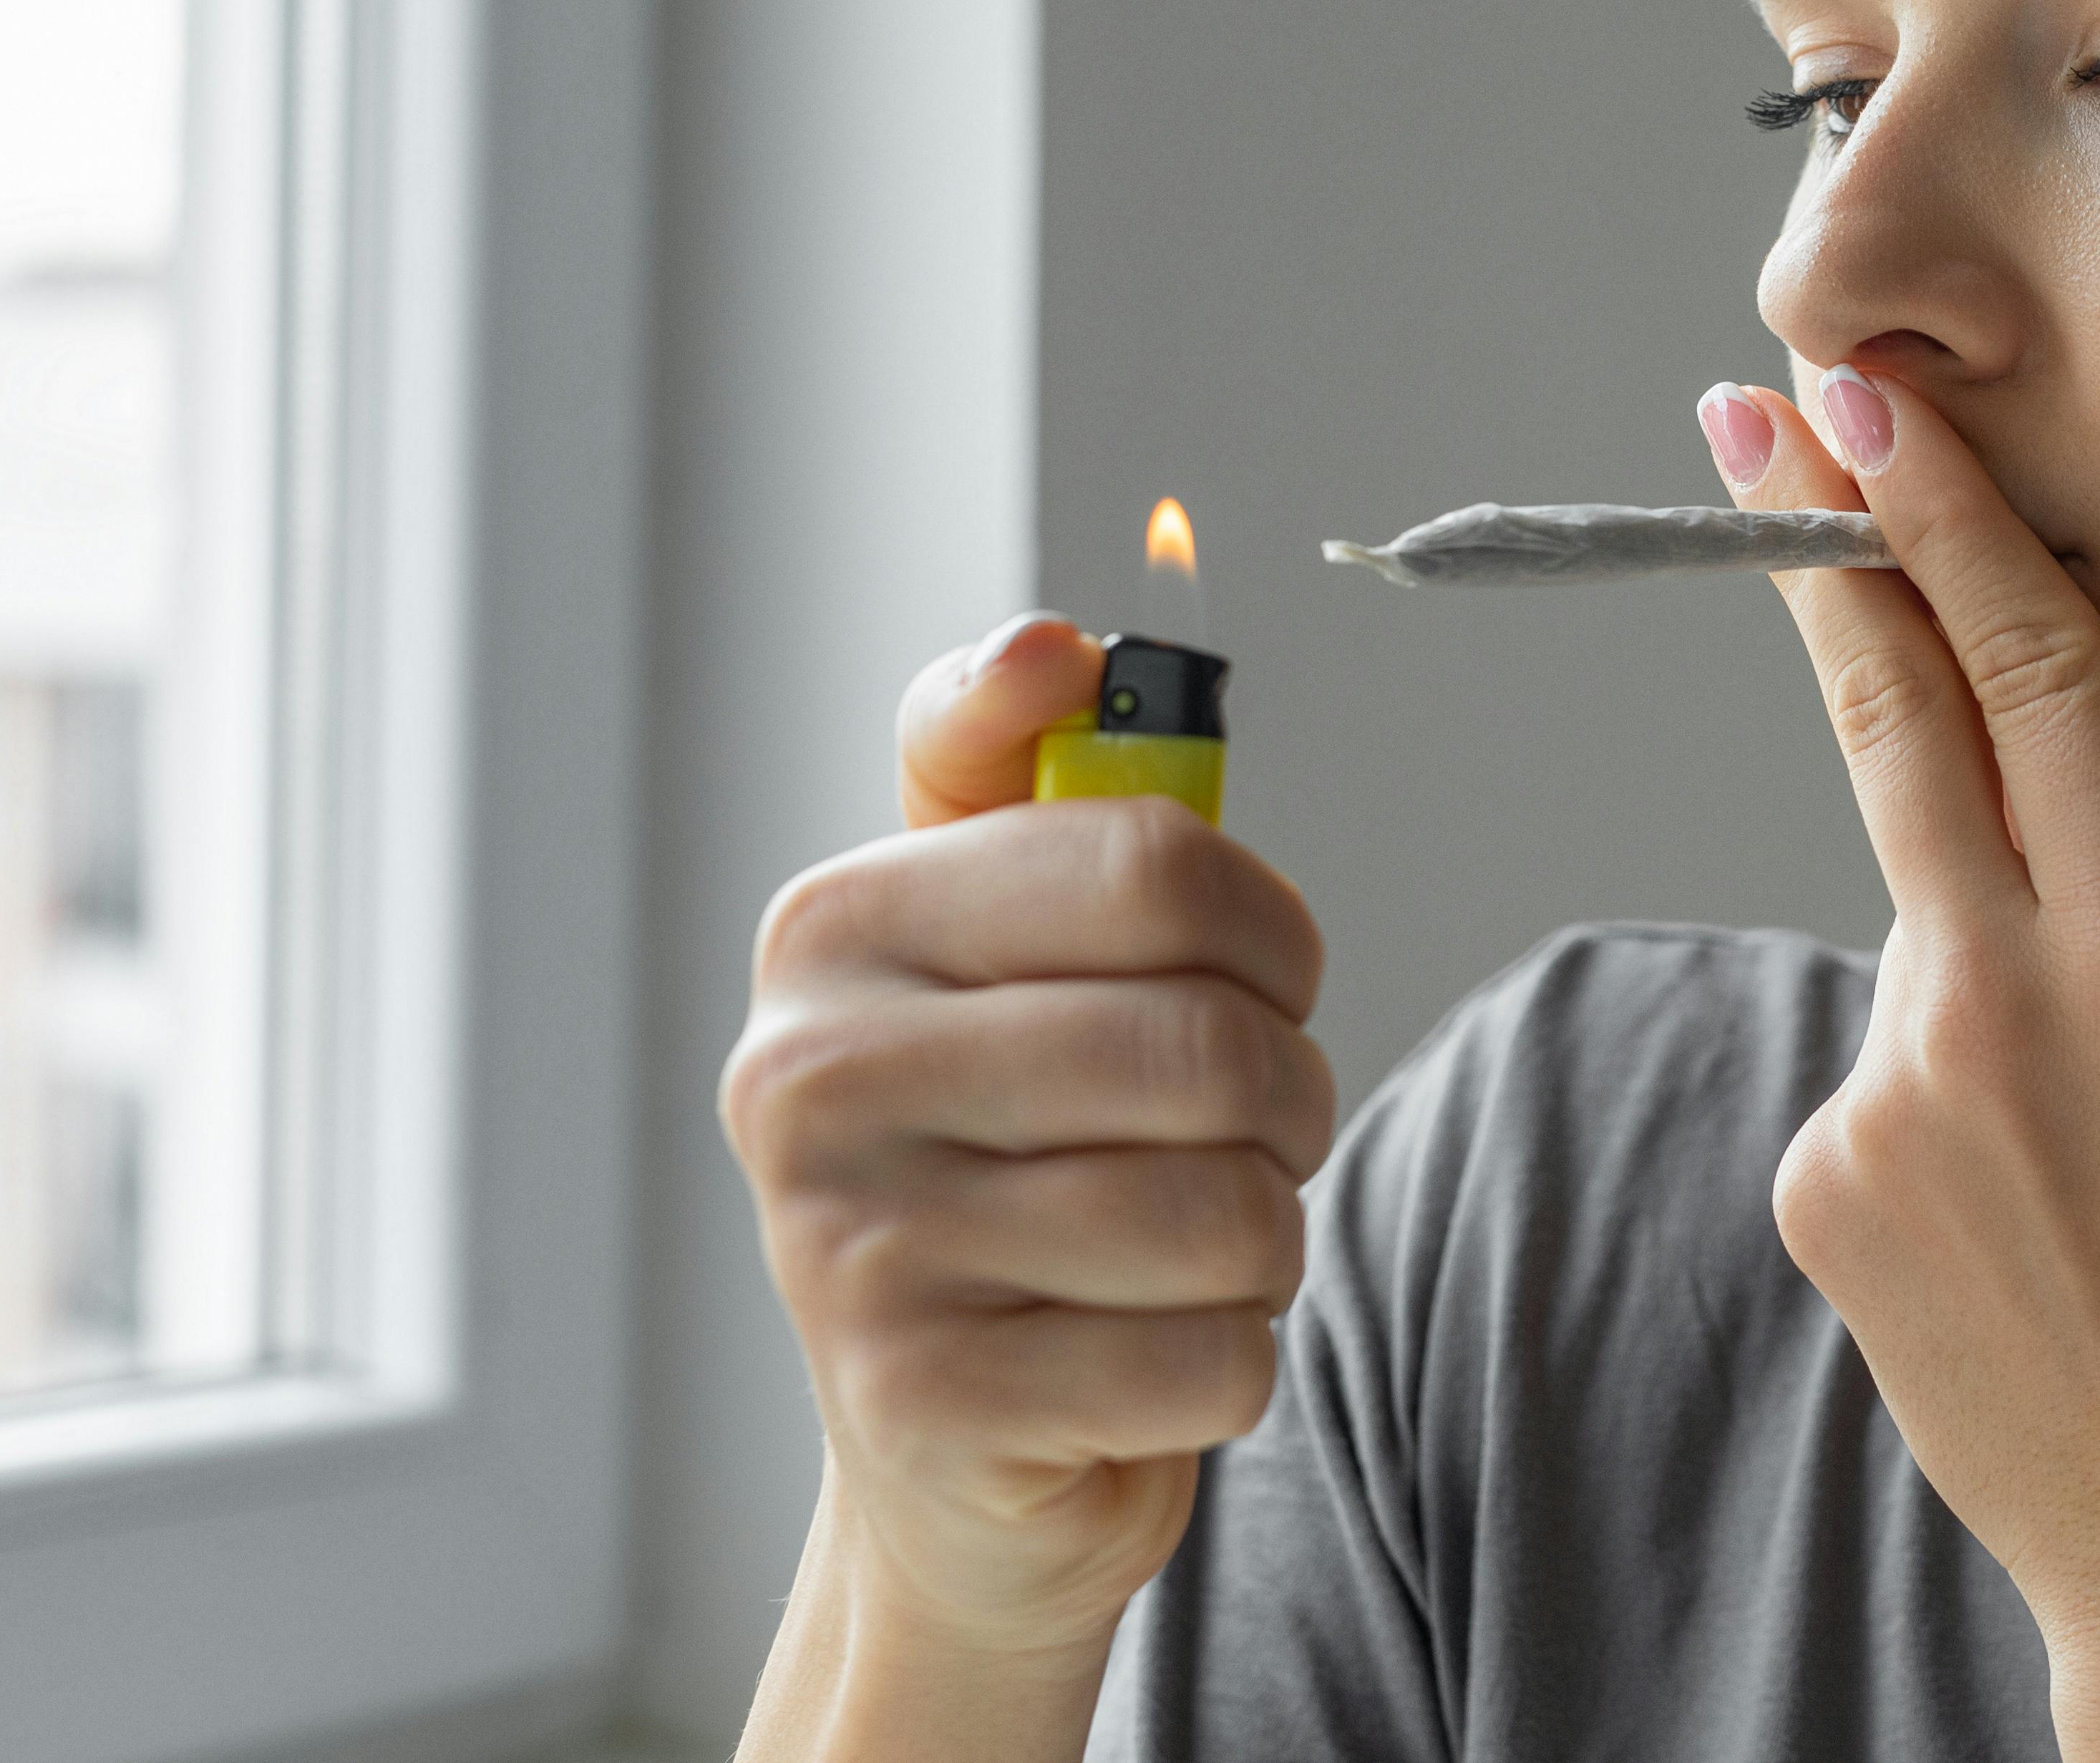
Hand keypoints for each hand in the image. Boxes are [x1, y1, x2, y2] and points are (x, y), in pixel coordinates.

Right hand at [721, 617, 1336, 1714]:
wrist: (953, 1454)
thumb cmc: (1014, 1155)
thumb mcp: (1003, 946)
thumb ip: (1032, 775)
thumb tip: (1055, 645)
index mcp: (837, 928)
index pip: (1155, 862)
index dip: (1270, 928)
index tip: (1257, 968)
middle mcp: (810, 1076)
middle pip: (1210, 1047)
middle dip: (1288, 1101)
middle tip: (1252, 1132)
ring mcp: (849, 1250)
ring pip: (1225, 1212)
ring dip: (1266, 1240)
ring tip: (1199, 1243)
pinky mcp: (922, 1406)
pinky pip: (1210, 1358)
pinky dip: (1231, 1362)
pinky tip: (1152, 1356)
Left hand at [1699, 368, 2099, 1762]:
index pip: (2015, 675)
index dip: (1934, 519)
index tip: (1854, 398)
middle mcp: (1981, 1009)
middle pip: (1888, 725)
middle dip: (1821, 555)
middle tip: (1747, 413)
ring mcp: (1881, 1103)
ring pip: (1925, 917)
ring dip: (1998, 925)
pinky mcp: (1825, 1187)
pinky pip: (1894, 1054)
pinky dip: (1967, 1059)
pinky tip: (2069, 1187)